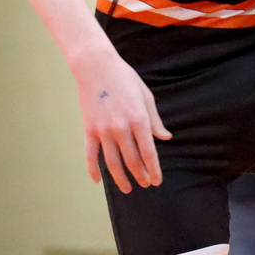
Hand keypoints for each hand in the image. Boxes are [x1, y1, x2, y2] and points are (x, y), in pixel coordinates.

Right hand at [71, 46, 171, 192]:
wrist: (95, 66)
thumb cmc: (125, 79)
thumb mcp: (146, 97)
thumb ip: (155, 121)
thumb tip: (166, 138)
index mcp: (139, 120)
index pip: (149, 153)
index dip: (154, 170)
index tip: (157, 181)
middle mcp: (122, 128)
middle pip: (132, 160)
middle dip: (140, 175)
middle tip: (146, 185)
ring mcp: (104, 130)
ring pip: (113, 162)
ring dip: (120, 178)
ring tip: (128, 189)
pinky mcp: (89, 129)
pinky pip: (91, 154)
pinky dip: (93, 169)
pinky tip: (98, 181)